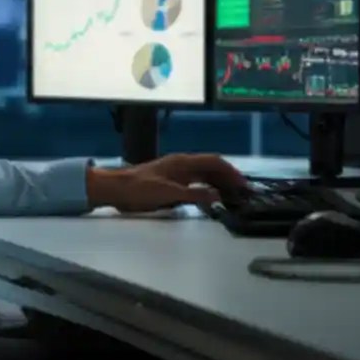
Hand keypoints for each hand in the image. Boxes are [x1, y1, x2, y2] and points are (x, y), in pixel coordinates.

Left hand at [85, 153, 247, 211]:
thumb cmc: (139, 189)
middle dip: (227, 177)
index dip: (230, 171)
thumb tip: (218, 195)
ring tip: (230, 195)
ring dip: (218, 182)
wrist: (116, 189)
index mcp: (183, 163)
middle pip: (211, 167)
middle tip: (241, 192)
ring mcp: (175, 172)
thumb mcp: (169, 194)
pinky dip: (206, 188)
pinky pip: (194, 181)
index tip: (243, 183)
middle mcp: (181, 164)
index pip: (214, 162)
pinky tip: (209, 197)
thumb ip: (194, 194)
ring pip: (203, 174)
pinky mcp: (170, 181)